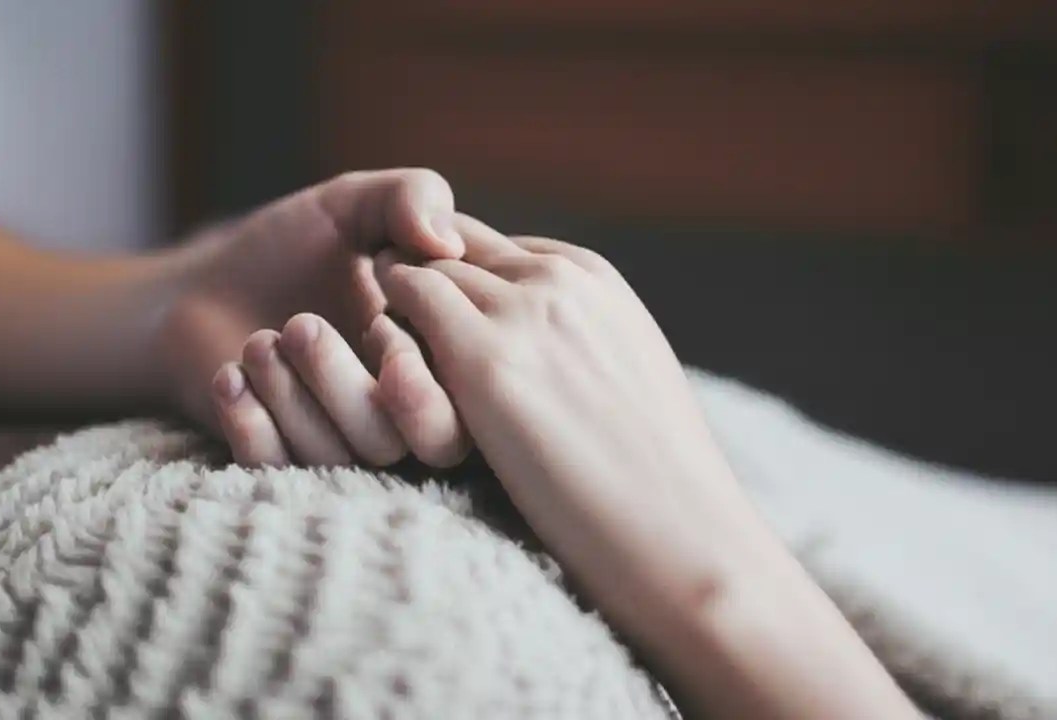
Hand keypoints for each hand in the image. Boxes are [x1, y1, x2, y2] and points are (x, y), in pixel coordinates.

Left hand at [156, 169, 463, 438]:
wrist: (207, 282)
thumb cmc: (294, 245)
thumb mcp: (356, 203)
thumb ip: (411, 196)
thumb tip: (445, 240)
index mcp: (441, 353)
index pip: (475, 392)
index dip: (432, 358)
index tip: (377, 308)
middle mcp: (404, 409)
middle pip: (422, 440)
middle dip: (356, 388)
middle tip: (301, 325)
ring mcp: (343, 441)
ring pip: (345, 455)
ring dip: (294, 395)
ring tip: (259, 339)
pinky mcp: (281, 459)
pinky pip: (281, 469)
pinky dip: (252, 425)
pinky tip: (231, 376)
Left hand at [374, 217, 759, 615]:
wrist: (679, 533)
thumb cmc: (656, 478)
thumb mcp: (624, 373)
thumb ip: (578, 338)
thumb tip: (544, 350)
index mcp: (592, 277)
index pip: (496, 249)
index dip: (458, 283)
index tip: (434, 320)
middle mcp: (556, 279)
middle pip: (455, 251)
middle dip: (419, 283)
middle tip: (388, 329)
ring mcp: (521, 313)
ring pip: (422, 271)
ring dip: (393, 305)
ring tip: (378, 354)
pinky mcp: (484, 358)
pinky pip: (405, 303)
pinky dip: (382, 326)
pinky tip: (376, 368)